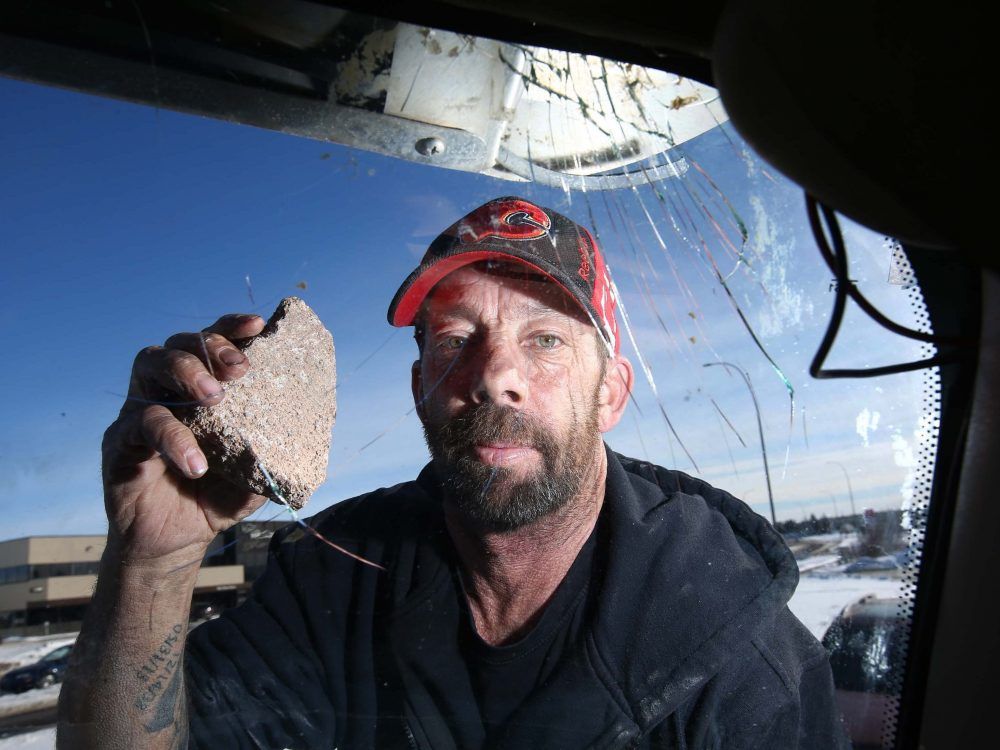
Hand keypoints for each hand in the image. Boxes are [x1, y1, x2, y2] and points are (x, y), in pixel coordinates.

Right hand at [102, 313, 269, 567]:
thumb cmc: (218, 494)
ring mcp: (140, 410)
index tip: (258, 325)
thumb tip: (322, 417)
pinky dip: (171, 437)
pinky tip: (196, 463)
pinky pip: (140, 424)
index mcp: (202, 387)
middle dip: (212, 346)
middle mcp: (168, 389)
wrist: (178, 541)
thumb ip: (279, 441)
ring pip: (149, 363)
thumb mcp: (257, 466)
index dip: (232, 328)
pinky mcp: (119, 441)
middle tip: (239, 369)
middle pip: (180, 342)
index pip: (213, 342)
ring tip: (215, 399)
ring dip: (186, 372)